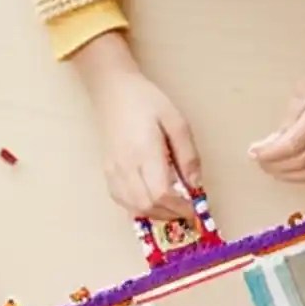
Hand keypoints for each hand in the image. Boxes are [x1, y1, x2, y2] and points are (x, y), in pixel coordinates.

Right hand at [74, 33, 199, 219]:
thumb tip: (196, 185)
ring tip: (172, 206)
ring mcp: (113, 171)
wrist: (113, 91)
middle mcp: (125, 166)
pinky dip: (140, 208)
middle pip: (147, 205)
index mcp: (144, 151)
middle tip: (186, 209)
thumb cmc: (147, 101)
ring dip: (156, 214)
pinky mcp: (107, 172)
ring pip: (133, 208)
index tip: (194, 208)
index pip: (161, 193)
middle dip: (170, 214)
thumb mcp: (177, 122)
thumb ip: (188, 155)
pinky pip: (122, 201)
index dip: (179, 207)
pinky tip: (152, 201)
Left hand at [250, 33, 304, 181]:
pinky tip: (291, 170)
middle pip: (302, 162)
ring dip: (289, 175)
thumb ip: (289, 117)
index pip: (293, 144)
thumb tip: (273, 143)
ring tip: (271, 168)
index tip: (254, 152)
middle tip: (259, 160)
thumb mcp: (304, 88)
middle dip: (276, 165)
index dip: (271, 153)